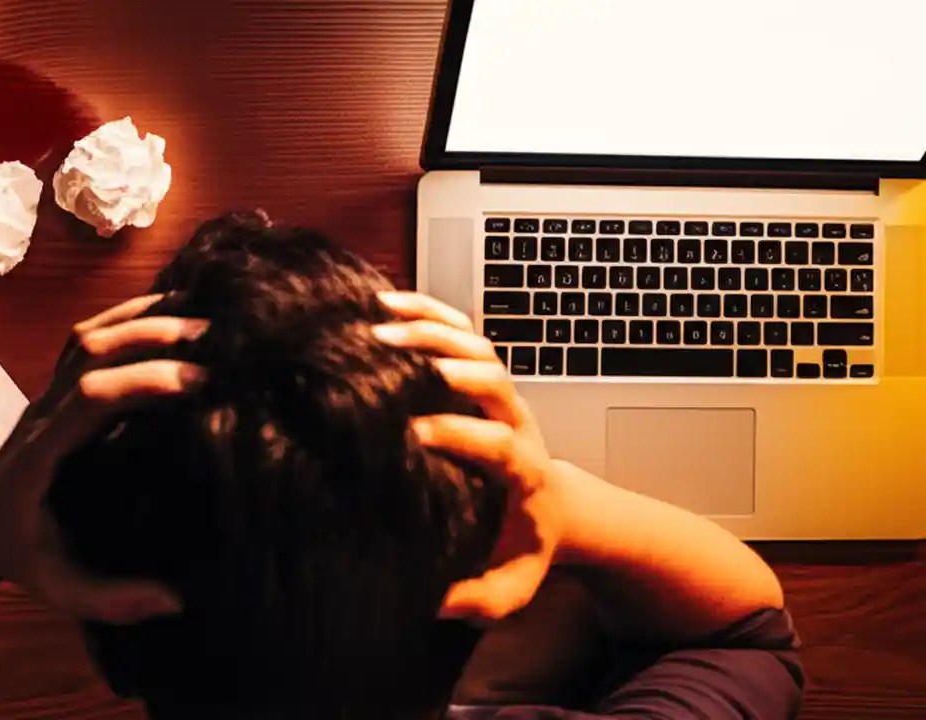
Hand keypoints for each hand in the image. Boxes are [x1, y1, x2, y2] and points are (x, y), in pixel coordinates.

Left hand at [0, 294, 207, 622]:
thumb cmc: (15, 551)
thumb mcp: (54, 586)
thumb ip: (109, 598)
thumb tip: (174, 600)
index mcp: (41, 455)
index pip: (88, 398)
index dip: (141, 382)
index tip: (198, 386)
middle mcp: (42, 413)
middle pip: (90, 352)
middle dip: (152, 338)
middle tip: (216, 340)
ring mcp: (45, 394)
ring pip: (86, 336)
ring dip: (142, 319)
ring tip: (203, 316)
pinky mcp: (54, 386)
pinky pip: (85, 338)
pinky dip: (126, 315)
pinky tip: (167, 308)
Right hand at [373, 291, 564, 621]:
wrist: (554, 508)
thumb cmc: (525, 546)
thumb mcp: (511, 585)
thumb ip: (480, 598)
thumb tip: (434, 600)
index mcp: (524, 470)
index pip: (501, 442)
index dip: (464, 433)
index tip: (418, 433)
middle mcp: (517, 420)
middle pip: (490, 376)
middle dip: (443, 361)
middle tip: (389, 353)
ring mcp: (502, 393)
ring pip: (476, 345)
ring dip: (430, 328)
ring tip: (378, 320)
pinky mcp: (484, 375)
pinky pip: (462, 331)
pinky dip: (429, 311)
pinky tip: (385, 301)